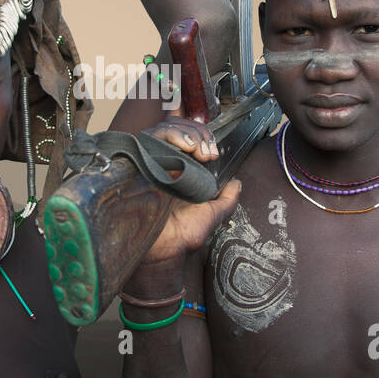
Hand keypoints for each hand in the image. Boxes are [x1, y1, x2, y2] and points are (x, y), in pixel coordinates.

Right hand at [138, 119, 241, 269]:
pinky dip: (171, 134)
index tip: (213, 151)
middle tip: (208, 152)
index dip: (202, 134)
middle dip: (199, 133)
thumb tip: (237, 184)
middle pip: (178, 127)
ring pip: (166, 128)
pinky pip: (151, 136)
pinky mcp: (140, 161)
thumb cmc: (183, 235)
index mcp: (180, 170)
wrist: (164, 250)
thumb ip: (227, 200)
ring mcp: (151, 161)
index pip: (189, 136)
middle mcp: (164, 163)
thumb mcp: (213, 214)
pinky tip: (185, 146)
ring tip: (197, 149)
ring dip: (187, 133)